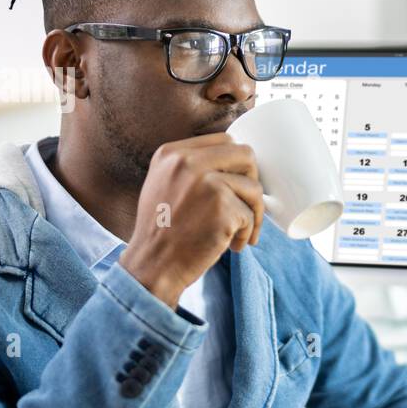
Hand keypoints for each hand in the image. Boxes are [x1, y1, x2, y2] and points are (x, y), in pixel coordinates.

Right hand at [119, 133, 264, 308]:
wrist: (152, 266)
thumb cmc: (162, 231)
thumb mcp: (164, 184)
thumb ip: (191, 168)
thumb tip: (237, 163)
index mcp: (172, 153)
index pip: (225, 141)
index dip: (238, 165)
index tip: (237, 186)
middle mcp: (187, 162)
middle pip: (246, 155)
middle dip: (253, 183)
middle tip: (246, 207)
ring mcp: (205, 182)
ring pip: (254, 188)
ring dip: (254, 214)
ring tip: (240, 233)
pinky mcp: (221, 206)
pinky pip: (250, 216)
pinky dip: (246, 234)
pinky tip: (231, 246)